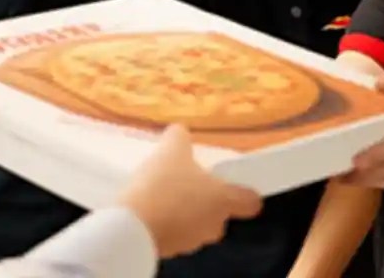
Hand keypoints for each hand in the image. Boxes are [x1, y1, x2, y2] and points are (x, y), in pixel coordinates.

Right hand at [119, 124, 262, 258]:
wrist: (132, 226)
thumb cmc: (162, 185)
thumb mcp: (170, 151)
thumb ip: (179, 137)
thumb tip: (179, 131)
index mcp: (223, 200)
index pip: (251, 203)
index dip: (245, 193)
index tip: (232, 185)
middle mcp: (214, 225)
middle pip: (220, 213)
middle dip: (206, 201)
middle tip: (187, 184)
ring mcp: (193, 242)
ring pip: (197, 226)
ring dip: (185, 214)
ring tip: (163, 196)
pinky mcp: (172, 252)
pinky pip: (175, 236)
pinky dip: (167, 226)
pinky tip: (150, 212)